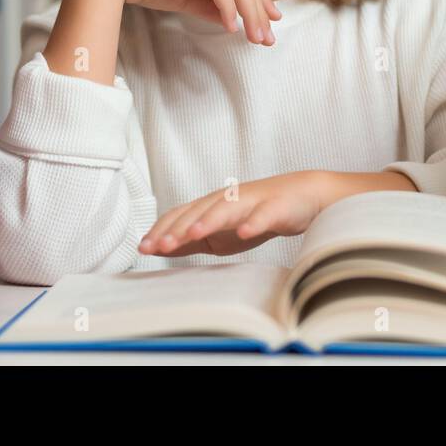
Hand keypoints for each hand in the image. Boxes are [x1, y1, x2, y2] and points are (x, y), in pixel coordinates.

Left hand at [138, 171, 332, 256]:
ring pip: (225, 209)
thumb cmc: (256, 214)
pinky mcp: (275, 206)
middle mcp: (226, 199)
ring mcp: (250, 201)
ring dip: (208, 221)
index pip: (180, 215)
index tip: (143, 248)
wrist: (301, 196)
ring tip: (193, 234)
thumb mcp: (219, 233)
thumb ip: (191, 240)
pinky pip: (263, 214)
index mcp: (210, 206)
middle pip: (197, 211)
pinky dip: (253, 222)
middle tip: (159, 246)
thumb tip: (160, 248)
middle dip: (177, 229)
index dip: (161, 230)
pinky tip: (245, 232)